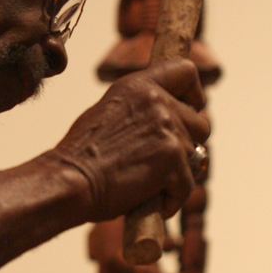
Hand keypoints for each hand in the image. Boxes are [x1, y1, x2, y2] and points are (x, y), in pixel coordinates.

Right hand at [52, 59, 209, 223]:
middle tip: (161, 164)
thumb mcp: (109, 114)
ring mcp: (168, 128)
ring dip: (176, 176)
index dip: (194, 95)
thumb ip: (141, 111)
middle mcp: (157, 101)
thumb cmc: (81, 158)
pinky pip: (187, 185)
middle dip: (187, 147)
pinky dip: (171, 199)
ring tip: (144, 184)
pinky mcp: (173, 157)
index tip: (189, 111)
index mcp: (139, 86)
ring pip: (196, 157)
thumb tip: (168, 124)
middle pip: (202, 124)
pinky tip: (147, 200)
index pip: (186, 71)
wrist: (69, 181)